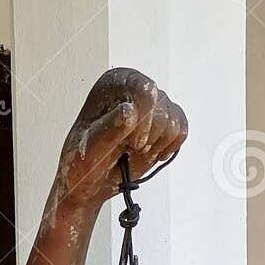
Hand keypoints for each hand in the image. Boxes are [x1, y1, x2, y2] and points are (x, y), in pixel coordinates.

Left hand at [56, 68, 186, 209]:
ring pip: (173, 122)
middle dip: (147, 137)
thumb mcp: (89, 149)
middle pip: (162, 108)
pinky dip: (166, 149)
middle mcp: (135, 87)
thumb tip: (129, 111)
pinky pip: (181, 132)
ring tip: (133, 150)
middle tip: (128, 148)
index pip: (144, 89)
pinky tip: (148, 152)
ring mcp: (153, 104)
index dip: (145, 119)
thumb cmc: (83, 163)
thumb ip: (108, 129)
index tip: (134, 143)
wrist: (91, 180)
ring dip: (154, 145)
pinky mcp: (166, 121)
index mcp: (114, 83)